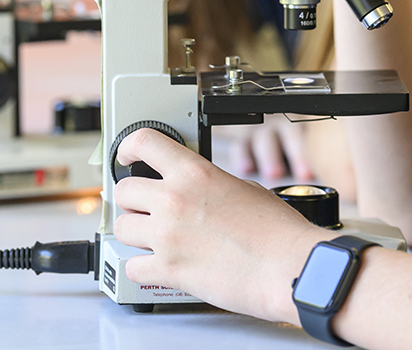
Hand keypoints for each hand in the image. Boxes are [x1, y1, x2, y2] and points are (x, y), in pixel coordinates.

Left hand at [114, 128, 327, 322]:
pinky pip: (132, 267)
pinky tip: (161, 267)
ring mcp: (167, 235)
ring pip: (121, 229)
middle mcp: (175, 199)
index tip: (127, 156)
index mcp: (195, 172)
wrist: (289, 267)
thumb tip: (196, 190)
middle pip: (123, 190)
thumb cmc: (277, 231)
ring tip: (156, 240)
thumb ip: (209, 184)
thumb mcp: (243, 188)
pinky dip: (143, 269)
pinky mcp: (168, 270)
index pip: (143, 142)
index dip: (128, 148)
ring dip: (136, 235)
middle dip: (133, 202)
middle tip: (146, 210)